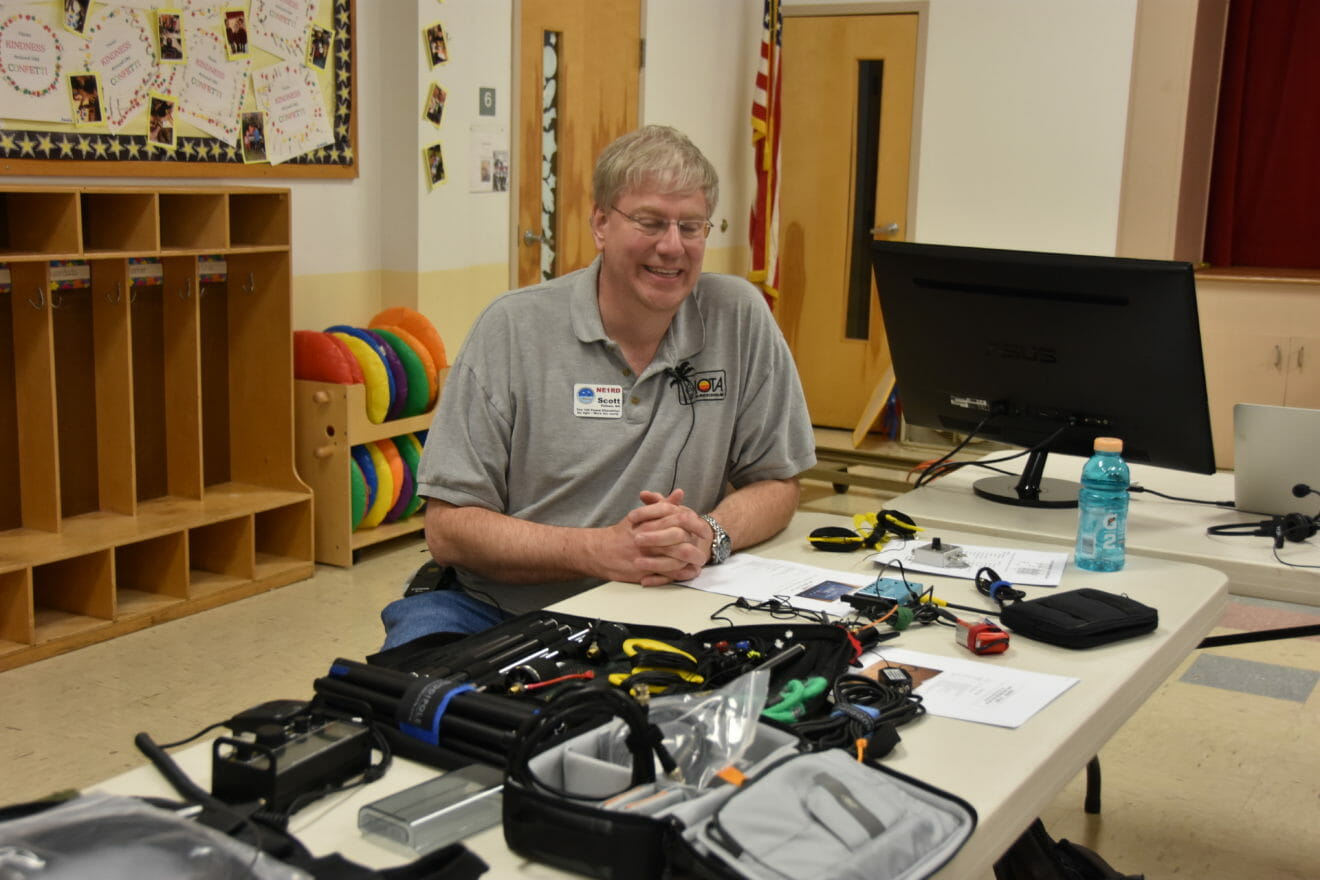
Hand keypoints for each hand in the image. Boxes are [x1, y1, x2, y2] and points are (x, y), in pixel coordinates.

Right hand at [587, 489, 706, 585]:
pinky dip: (681, 573)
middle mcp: (649, 535)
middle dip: (696, 541)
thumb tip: (680, 493)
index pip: (679, 517)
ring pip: (676, 555)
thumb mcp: (642, 515)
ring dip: (691, 559)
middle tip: (706, 545)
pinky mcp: (643, 569)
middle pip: (680, 536)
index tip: (704, 528)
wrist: (600, 551)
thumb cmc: (622, 533)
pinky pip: (667, 572)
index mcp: (650, 520)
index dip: (695, 523)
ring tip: (700, 560)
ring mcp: (647, 553)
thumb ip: (662, 505)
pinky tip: (689, 571)